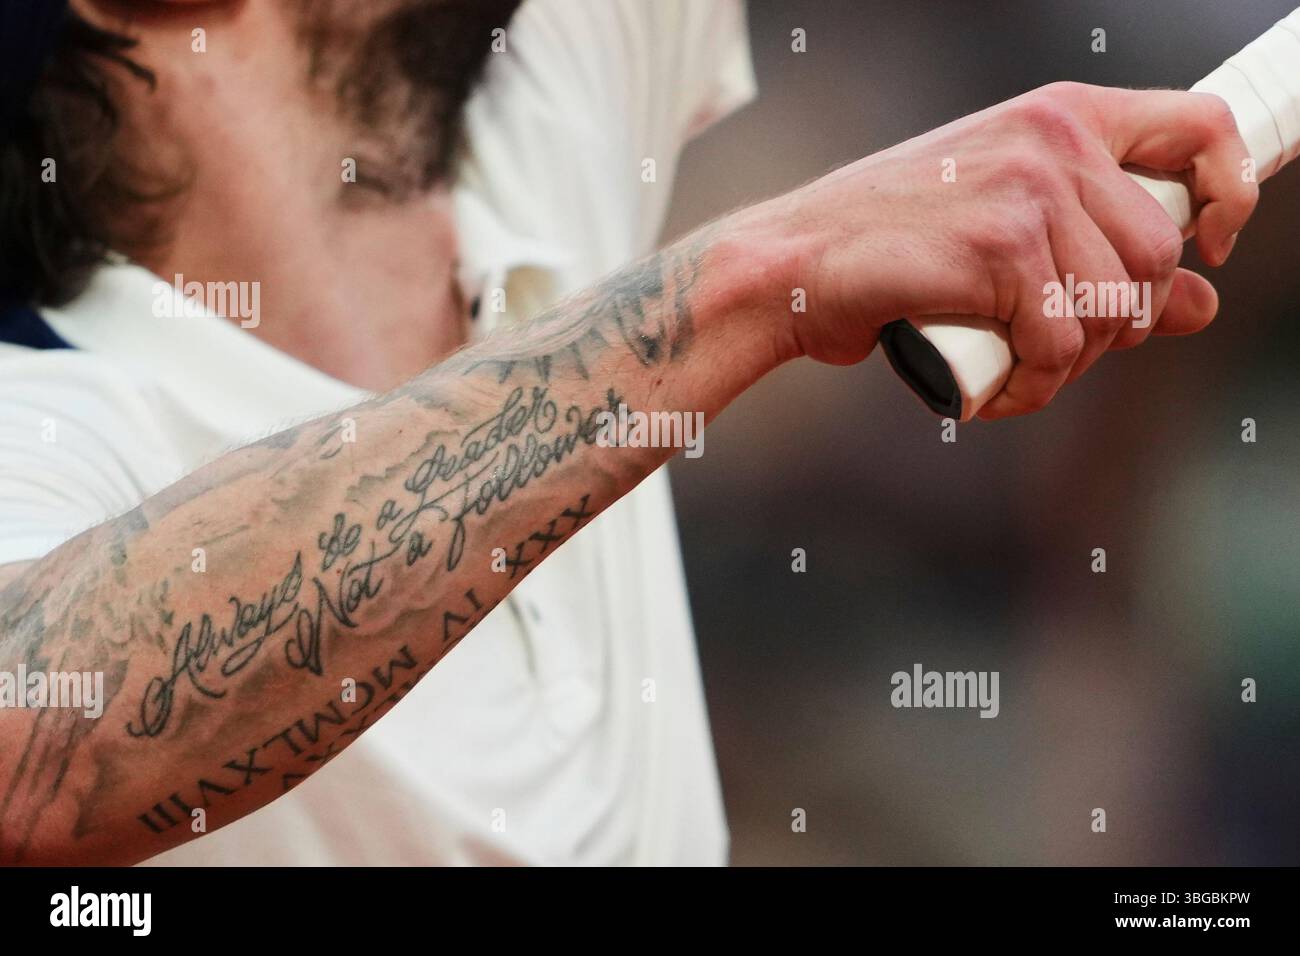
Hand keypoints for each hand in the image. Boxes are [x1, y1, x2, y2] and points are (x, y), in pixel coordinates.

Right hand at [753, 82, 1258, 416]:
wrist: (792, 266)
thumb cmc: (887, 246)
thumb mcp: (1007, 229)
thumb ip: (1104, 251)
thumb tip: (1202, 302)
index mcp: (1059, 115)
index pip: (1198, 127)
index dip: (1227, 191)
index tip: (1212, 245)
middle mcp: (1052, 140)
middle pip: (1158, 253)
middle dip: (1118, 321)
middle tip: (1051, 341)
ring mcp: (1027, 191)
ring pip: (1116, 308)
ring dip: (1071, 363)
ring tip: (1014, 366)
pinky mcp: (999, 250)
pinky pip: (1060, 346)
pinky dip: (1033, 388)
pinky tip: (995, 387)